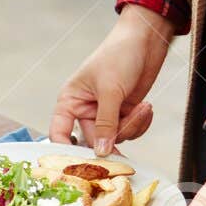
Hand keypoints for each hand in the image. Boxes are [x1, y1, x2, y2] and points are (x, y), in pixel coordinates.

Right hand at [49, 6, 174, 154]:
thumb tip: (102, 152)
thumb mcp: (110, 90)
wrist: (146, 41)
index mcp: (70, 100)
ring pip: (115, 138)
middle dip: (113, 138)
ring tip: (143, 108)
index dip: (65, 150)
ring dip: (132, 126)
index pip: (59, 132)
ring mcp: (106, 112)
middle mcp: (85, 109)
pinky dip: (140, 122)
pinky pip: (130, 131)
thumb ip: (106, 124)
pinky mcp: (124, 113)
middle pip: (93, 140)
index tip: (80, 164)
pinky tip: (146, 106)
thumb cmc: (118, 55)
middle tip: (125, 147)